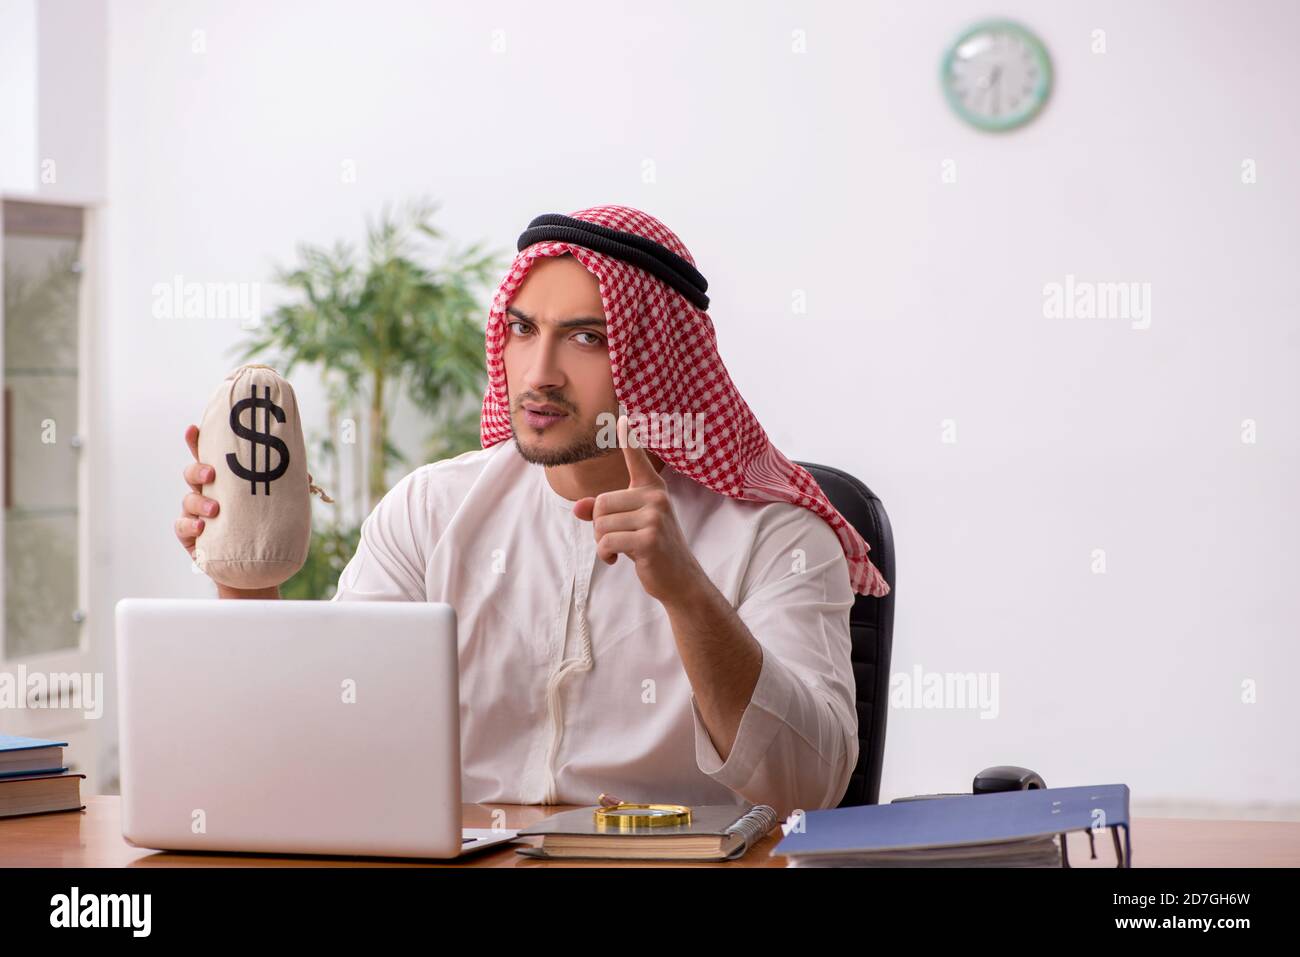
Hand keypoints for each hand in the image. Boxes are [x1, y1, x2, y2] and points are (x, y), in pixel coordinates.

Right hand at [177, 424, 284, 598]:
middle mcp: (207, 494)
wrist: (253, 568)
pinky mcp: (191, 536)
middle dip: (198, 470)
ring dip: (199, 502)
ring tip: (215, 510)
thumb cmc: (262, 529)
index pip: (209, 457)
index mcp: (225, 482)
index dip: (197, 441)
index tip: (194, 428)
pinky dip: (189, 525)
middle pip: (194, 473)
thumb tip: (307, 475)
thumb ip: (288, 489)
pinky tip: (200, 527)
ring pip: (189, 499)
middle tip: (211, 474)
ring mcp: (197, 514)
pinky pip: (182, 526)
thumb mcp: (275, 507)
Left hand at [572, 414, 707, 604]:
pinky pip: (607, 542)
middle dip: (599, 527)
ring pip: (600, 524)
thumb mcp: (628, 525)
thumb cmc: (652, 548)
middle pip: (601, 503)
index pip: (637, 460)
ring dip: (602, 543)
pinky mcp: (650, 539)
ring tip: (620, 550)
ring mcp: (654, 518)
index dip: (629, 439)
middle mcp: (656, 498)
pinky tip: (618, 560)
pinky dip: (605, 555)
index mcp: (652, 489)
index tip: (623, 418)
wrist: (679, 579)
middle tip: (617, 540)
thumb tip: (576, 507)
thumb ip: (602, 513)